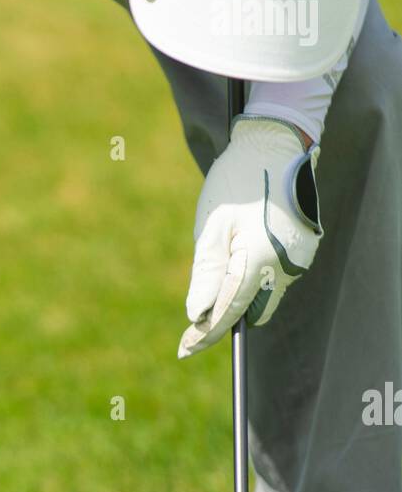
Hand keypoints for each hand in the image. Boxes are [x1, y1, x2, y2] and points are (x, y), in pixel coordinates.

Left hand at [178, 117, 322, 359]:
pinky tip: (246, 246)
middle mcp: (286, 265)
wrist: (275, 142)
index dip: (205, 334)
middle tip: (202, 306)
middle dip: (229, 312)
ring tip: (228, 256)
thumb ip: (208, 275)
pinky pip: (278, 274)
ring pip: (267, 293)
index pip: (229, 313)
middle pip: (253, 310)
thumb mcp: (211, 228)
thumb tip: (200, 315)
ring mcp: (300, 256)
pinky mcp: (306, 246)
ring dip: (245, 290)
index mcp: (259, 262)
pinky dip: (259, 272)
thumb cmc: (237, 182)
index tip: (184, 349)